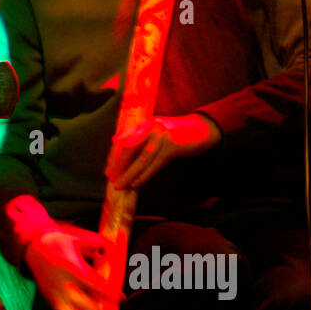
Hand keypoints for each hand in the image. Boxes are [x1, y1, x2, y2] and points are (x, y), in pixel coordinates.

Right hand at [22, 218, 121, 309]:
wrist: (33, 248)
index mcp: (73, 268)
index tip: (120, 300)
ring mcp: (55, 294)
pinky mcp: (50, 300)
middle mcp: (64, 284)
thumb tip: (114, 251)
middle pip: (88, 306)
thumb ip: (98, 244)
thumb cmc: (59, 243)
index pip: (97, 286)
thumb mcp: (78, 239)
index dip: (111, 295)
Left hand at [105, 114, 220, 189]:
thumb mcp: (156, 132)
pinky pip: (155, 163)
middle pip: (128, 148)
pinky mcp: (172, 145)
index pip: (123, 141)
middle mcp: (150, 127)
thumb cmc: (176, 133)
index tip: (108, 170)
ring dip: (129, 174)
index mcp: (144, 124)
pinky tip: (136, 183)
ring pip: (141, 159)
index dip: (113, 157)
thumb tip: (116, 141)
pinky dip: (144, 175)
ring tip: (120, 185)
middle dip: (118, 165)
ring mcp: (161, 135)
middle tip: (110, 179)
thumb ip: (138, 136)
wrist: (202, 128)